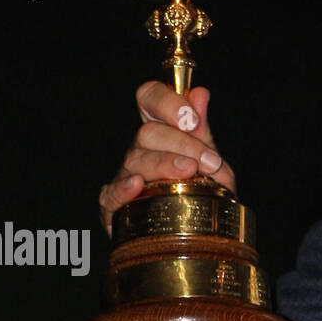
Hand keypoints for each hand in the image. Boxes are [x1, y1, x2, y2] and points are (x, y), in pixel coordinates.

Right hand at [97, 83, 235, 237]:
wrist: (196, 226)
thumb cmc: (200, 183)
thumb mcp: (207, 154)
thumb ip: (202, 127)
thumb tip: (200, 94)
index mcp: (161, 127)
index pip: (149, 96)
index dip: (168, 102)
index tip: (192, 119)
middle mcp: (140, 147)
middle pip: (148, 132)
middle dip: (183, 144)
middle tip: (210, 161)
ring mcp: (125, 174)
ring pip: (137, 160)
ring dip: (167, 165)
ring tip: (190, 171)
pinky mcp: (115, 204)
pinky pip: (111, 193)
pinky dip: (123, 189)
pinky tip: (137, 186)